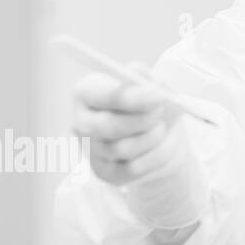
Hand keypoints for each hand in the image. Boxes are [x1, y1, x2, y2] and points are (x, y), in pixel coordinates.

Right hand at [73, 69, 174, 186]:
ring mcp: (89, 149)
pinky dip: (154, 157)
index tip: (158, 95)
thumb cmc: (154, 105)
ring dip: (152, 137)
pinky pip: (132, 169)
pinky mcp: (104, 172)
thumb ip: (147, 79)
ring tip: (160, 128)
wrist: (164, 137)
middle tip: (161, 111)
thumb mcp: (156, 86)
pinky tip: (158, 146)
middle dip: (143, 119)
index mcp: (88, 91)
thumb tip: (140, 73)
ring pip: (121, 149)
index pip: (100, 95)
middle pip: (107, 126)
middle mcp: (81, 120)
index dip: (130, 97)